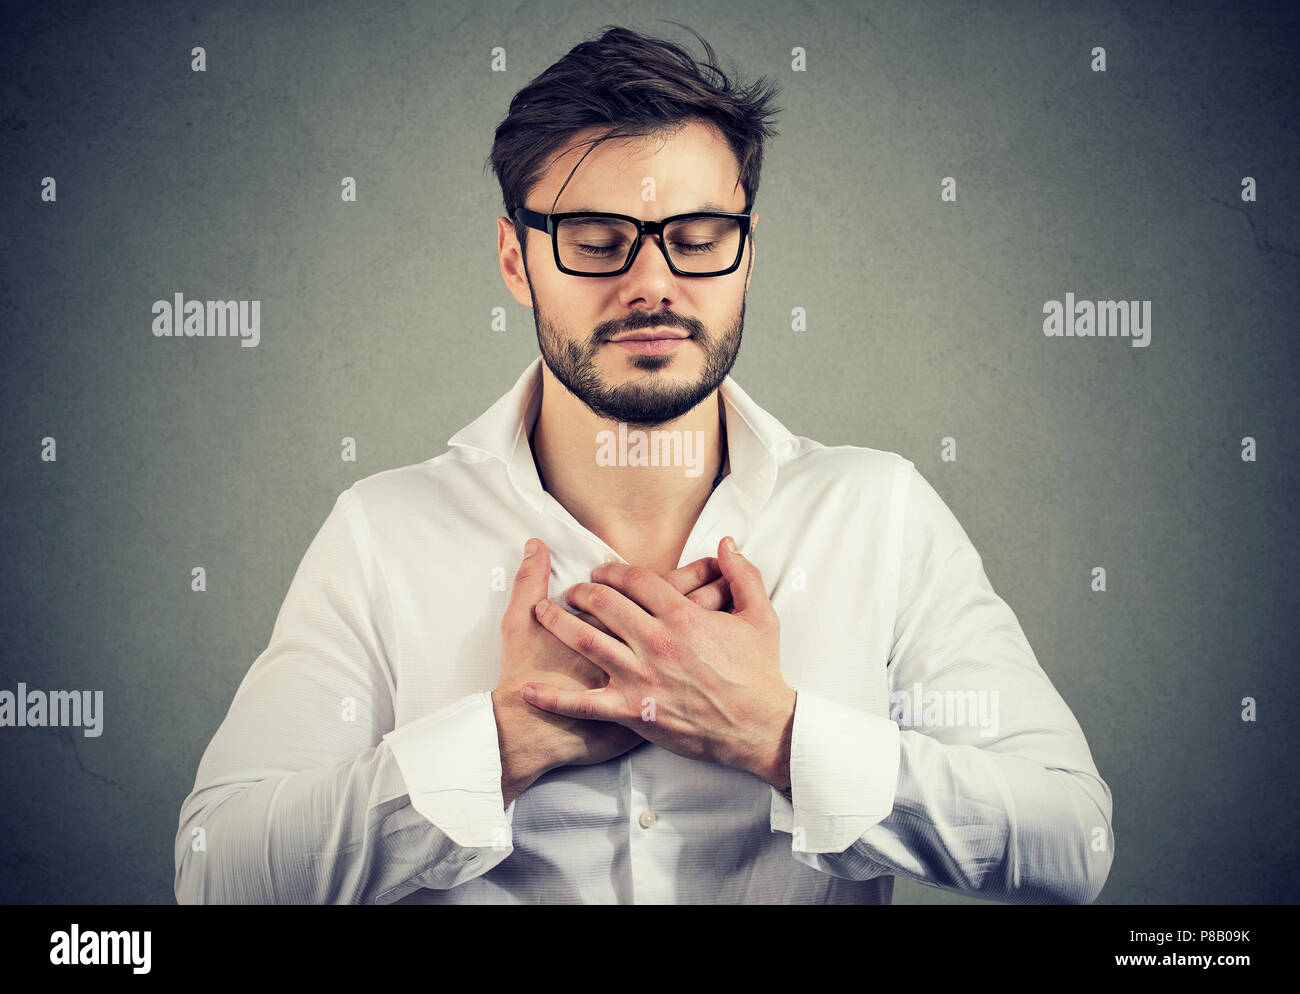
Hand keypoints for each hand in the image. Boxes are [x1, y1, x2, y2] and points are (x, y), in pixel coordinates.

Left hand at [523, 537, 795, 787]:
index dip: (613, 570)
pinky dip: (554, 697)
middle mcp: (655, 641)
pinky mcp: (633, 711)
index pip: (635, 580)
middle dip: (582, 591)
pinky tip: (529, 689)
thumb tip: (726, 543)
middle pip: (604, 603)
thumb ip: (743, 575)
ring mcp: (641, 676)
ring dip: (558, 622)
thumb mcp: (761, 616)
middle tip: (573, 590)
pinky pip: (584, 703)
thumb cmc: (760, 674)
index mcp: (682, 615)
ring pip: (586, 641)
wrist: (760, 727)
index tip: (602, 571)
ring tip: (541, 612)